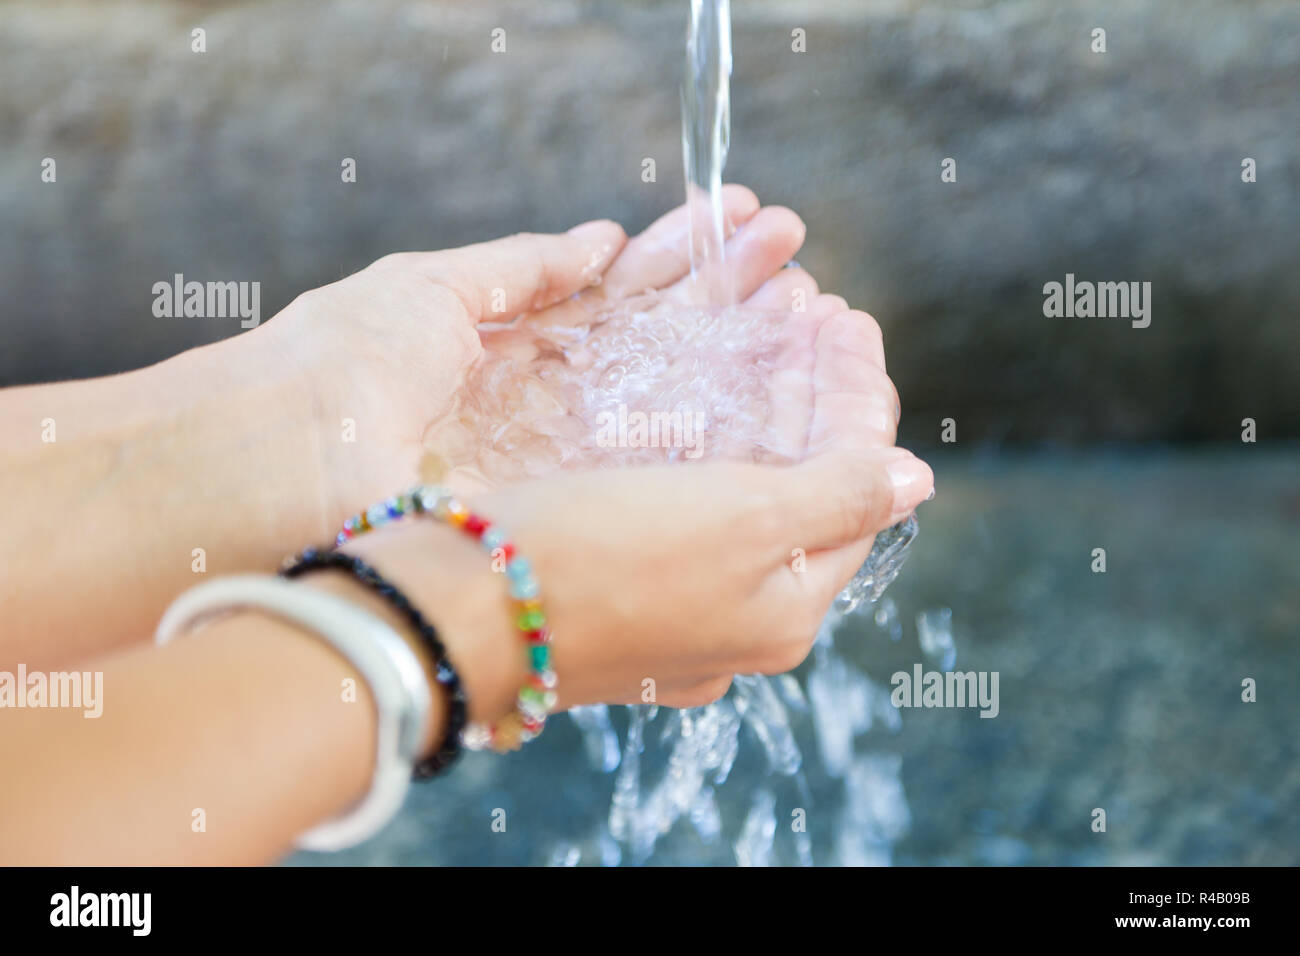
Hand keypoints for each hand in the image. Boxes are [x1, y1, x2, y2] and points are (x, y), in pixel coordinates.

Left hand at [259, 185, 855, 516]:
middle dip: (733, 293)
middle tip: (798, 256)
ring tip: (811, 306)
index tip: (747, 219)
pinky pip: (664, 463)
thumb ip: (524, 267)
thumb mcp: (432, 288)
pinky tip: (780, 383)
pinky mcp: (576, 505)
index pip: (628, 290)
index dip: (688, 254)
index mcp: (524, 342)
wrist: (283, 469)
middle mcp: (559, 404)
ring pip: (681, 398)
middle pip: (666, 341)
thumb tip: (601, 240)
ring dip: (745, 350)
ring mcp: (571, 457)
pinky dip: (726, 424)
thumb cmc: (341, 363)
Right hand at [338, 307, 931, 721]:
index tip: (847, 316)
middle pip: (799, 486)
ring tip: (765, 327)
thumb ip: (838, 495)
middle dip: (809, 392)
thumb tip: (914, 477)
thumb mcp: (743, 522)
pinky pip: (682, 500)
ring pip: (738, 488)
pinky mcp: (617, 582)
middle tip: (813, 309)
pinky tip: (693, 388)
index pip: (855, 486)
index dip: (857, 395)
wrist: (451, 614)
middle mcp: (737, 616)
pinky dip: (700, 436)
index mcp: (786, 609)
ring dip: (759, 406)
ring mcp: (674, 603)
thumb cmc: (601, 561)